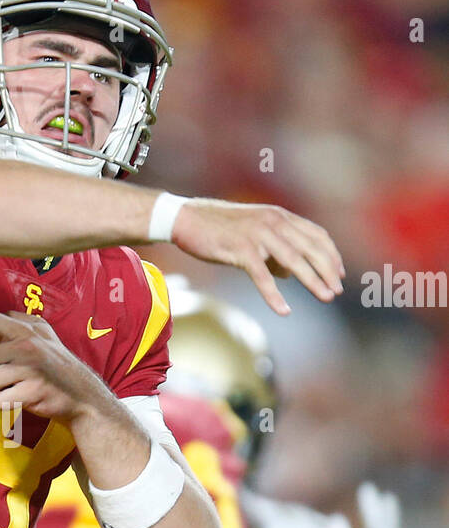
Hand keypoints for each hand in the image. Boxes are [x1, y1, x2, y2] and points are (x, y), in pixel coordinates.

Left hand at [0, 311, 106, 422]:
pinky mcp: (31, 392)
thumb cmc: (56, 365)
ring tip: (18, 384)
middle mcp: (29, 345)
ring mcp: (30, 368)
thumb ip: (17, 324)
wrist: (83, 394)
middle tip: (7, 371)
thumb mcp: (43, 334)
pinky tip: (21, 397)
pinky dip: (6, 403)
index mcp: (29, 328)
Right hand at [171, 198, 343, 315]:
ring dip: (313, 281)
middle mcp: (274, 222)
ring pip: (294, 261)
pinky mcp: (241, 249)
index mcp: (279, 216)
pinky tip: (284, 310)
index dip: (331, 255)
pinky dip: (274, 295)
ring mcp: (258, 235)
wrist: (187, 218)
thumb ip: (274, 252)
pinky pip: (262, 276)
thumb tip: (291, 273)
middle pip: (310, 248)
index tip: (339, 274)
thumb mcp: (253, 234)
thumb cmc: (219, 229)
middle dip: (328, 271)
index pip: (316, 235)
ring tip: (325, 297)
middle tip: (337, 291)